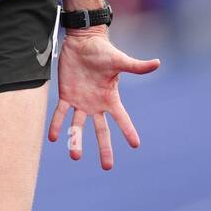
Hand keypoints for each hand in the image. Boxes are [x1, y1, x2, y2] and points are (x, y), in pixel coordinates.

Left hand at [48, 29, 158, 168]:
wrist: (82, 43)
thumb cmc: (103, 51)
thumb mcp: (120, 61)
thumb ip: (136, 66)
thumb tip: (158, 63)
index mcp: (110, 99)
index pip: (122, 118)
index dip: (128, 131)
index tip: (136, 145)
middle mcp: (96, 105)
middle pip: (101, 130)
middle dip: (104, 148)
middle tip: (107, 167)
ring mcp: (80, 102)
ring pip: (78, 126)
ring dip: (76, 140)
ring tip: (75, 156)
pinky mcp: (66, 96)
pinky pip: (60, 113)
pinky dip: (56, 125)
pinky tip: (53, 138)